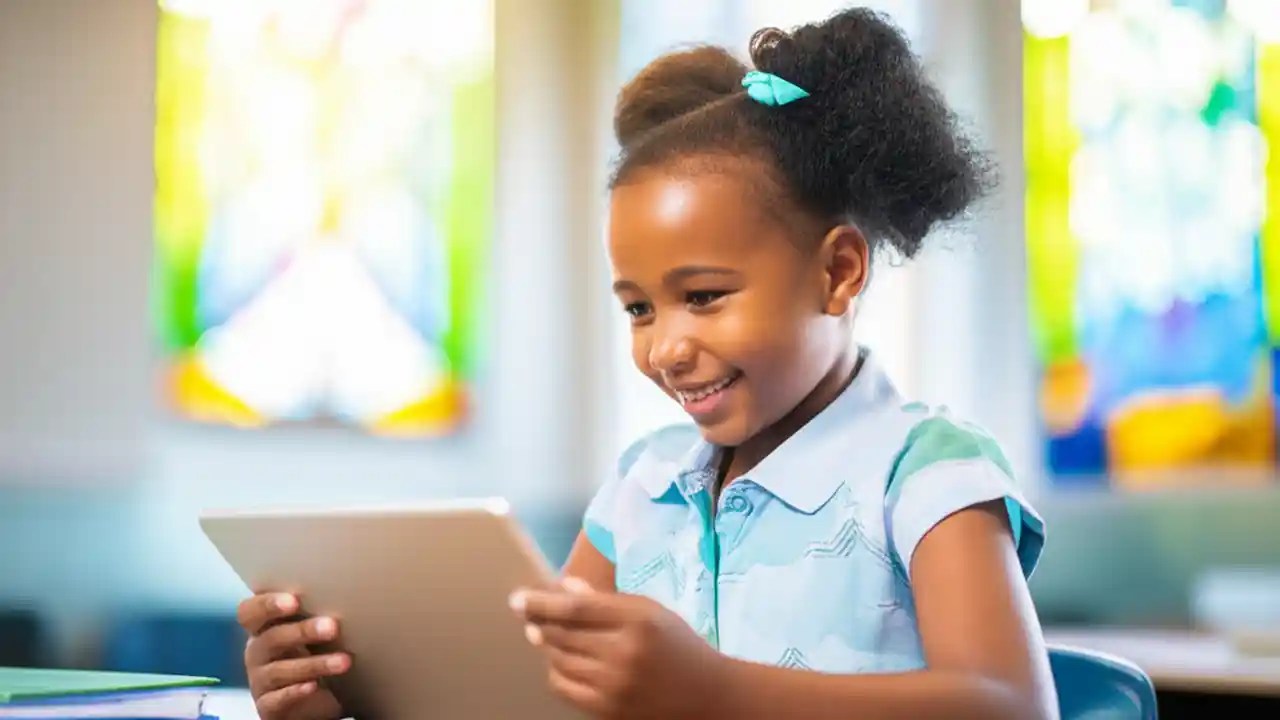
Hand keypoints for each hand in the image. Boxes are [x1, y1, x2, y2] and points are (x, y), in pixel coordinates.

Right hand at [236, 592, 349, 719]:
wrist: (309, 702)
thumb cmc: (311, 655)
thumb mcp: (311, 634)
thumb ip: (316, 616)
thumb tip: (348, 595)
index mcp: (263, 628)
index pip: (250, 612)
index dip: (267, 605)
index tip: (294, 600)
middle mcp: (257, 652)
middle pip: (270, 638)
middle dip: (301, 631)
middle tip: (332, 626)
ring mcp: (260, 681)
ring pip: (279, 670)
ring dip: (313, 664)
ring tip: (344, 661)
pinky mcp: (268, 706)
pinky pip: (278, 699)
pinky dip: (296, 692)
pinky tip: (313, 687)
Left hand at [510, 578, 727, 719]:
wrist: (707, 696)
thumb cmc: (677, 645)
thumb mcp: (651, 611)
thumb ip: (606, 600)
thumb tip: (563, 587)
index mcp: (638, 620)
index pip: (576, 608)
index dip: (542, 602)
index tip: (518, 598)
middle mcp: (624, 652)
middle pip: (563, 634)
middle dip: (538, 622)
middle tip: (525, 613)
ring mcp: (615, 685)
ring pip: (559, 659)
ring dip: (545, 645)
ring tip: (541, 634)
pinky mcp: (608, 709)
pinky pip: (564, 686)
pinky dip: (555, 671)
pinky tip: (557, 660)